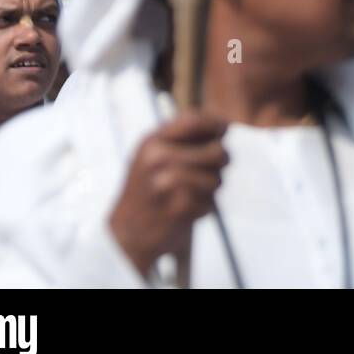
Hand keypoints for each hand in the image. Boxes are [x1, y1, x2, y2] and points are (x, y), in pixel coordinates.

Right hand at [108, 112, 229, 277]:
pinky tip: (186, 209)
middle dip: (222, 161)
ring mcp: (167, 183)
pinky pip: (210, 201)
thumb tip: (224, 127)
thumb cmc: (148, 189)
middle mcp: (158, 158)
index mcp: (152, 142)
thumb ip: (184, 138)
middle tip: (215, 168)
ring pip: (217, 179)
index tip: (222, 130)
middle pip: (217, 151)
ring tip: (193, 192)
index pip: (194, 121)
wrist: (128, 233)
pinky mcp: (178, 207)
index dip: (215, 124)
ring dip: (211, 188)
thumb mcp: (154, 155)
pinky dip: (205, 207)